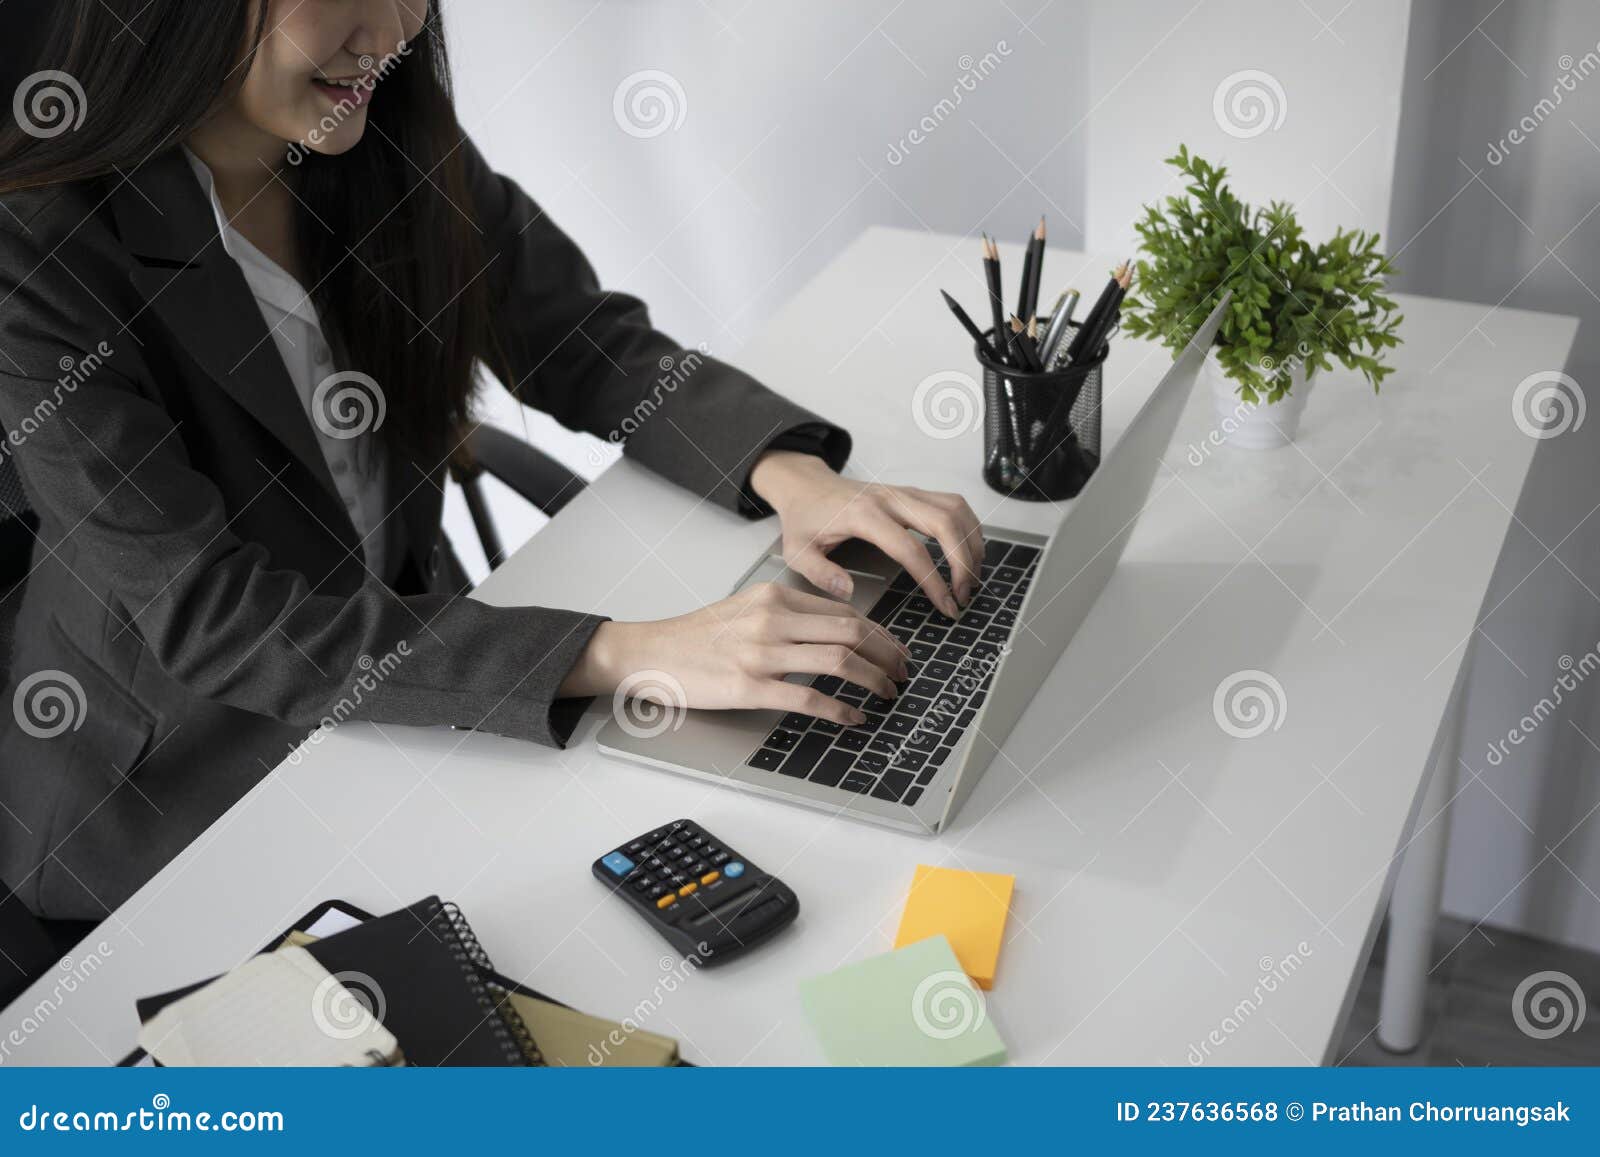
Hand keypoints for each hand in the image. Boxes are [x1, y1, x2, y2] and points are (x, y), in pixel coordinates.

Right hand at [557, 581, 909, 724]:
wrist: (651, 653)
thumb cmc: (698, 637)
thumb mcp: (746, 608)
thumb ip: (788, 614)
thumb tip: (836, 631)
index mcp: (775, 596)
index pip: (845, 612)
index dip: (880, 633)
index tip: (896, 650)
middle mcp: (772, 619)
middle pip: (851, 631)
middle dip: (887, 654)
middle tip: (903, 673)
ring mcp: (761, 653)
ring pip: (838, 660)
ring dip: (873, 679)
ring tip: (887, 693)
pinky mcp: (749, 687)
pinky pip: (809, 697)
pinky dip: (840, 708)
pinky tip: (854, 717)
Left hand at [748, 450, 983, 616]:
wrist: (806, 484)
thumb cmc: (805, 518)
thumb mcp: (797, 551)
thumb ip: (820, 573)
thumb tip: (848, 592)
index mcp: (864, 515)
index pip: (911, 549)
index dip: (933, 580)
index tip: (946, 605)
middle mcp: (890, 499)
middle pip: (945, 523)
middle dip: (964, 561)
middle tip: (964, 594)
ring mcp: (904, 492)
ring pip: (955, 508)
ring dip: (972, 542)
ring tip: (972, 577)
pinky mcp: (912, 493)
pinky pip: (952, 503)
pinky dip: (968, 526)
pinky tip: (969, 551)